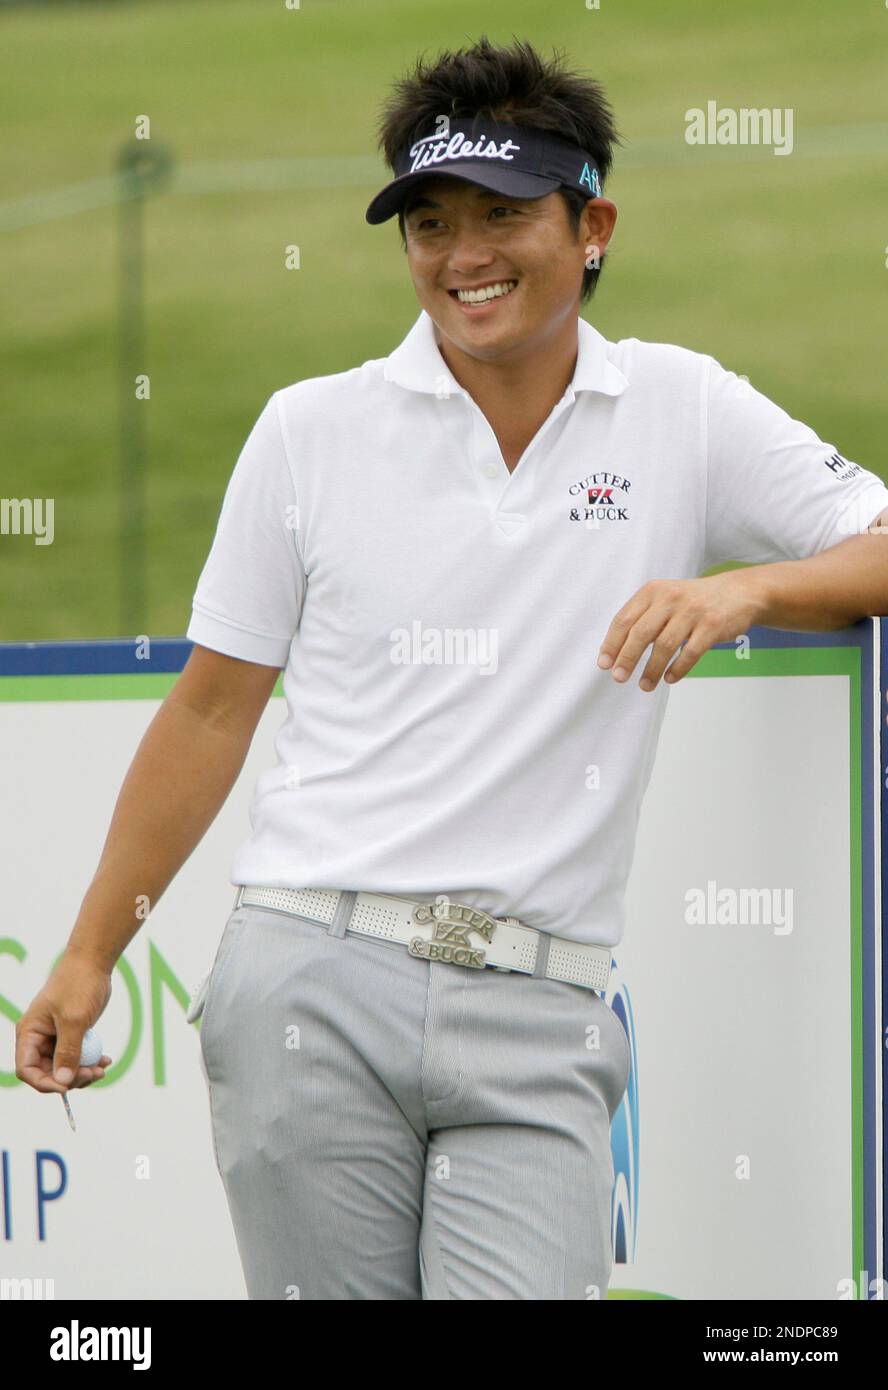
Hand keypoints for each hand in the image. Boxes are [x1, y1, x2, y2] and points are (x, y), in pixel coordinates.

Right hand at [15, 950, 112, 1093]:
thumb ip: (68, 1052)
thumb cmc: (78, 985)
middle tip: (95, 1074)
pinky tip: (106, 1060)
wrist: (93, 961)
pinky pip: (76, 1056)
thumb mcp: (74, 1020)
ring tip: (103, 1067)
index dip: (44, 1083)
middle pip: (48, 1072)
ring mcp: (55, 1036)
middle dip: (71, 1078)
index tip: (67, 1087)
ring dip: (83, 1072)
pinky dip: (89, 1061)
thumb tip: (64, 1083)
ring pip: (64, 1067)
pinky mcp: (71, 1034)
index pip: (27, 1069)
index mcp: (30, 1033)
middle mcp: (38, 1038)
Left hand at [597, 571, 767, 691]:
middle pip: (641, 633)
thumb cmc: (695, 601)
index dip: (612, 643)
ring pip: (664, 645)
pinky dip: (678, 669)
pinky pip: (690, 653)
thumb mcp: (665, 599)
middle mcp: (670, 598)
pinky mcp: (712, 625)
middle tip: (619, 678)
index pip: (624, 619)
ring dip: (652, 669)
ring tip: (645, 685)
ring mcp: (693, 611)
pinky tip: (669, 679)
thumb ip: (643, 619)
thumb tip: (616, 652)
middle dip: (627, 658)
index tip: (604, 664)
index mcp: (653, 591)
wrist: (739, 592)